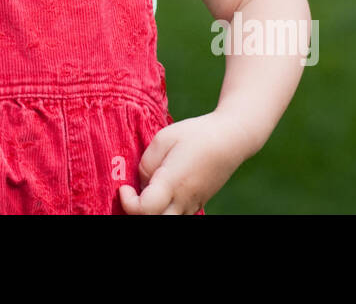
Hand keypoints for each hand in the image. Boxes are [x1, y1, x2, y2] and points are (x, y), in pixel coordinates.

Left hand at [118, 111, 253, 214]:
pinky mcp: (198, 204)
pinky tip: (160, 193)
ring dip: (151, 212)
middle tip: (132, 195)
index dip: (128, 202)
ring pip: (166, 221)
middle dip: (138, 212)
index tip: (124, 187)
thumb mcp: (163, 139)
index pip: (144, 210)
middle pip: (154, 221)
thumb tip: (140, 183)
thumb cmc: (196, 134)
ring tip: (145, 193)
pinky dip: (163, 211)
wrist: (231, 139)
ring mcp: (193, 205)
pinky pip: (176, 216)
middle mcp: (184, 200)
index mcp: (173, 183)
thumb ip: (146, 163)